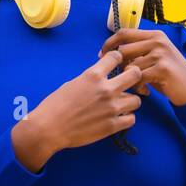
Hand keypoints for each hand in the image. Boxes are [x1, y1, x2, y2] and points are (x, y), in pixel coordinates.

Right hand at [11, 49, 143, 169]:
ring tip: (121, 104)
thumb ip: (90, 80)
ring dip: (129, 101)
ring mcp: (112, 108)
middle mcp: (106, 89)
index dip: (117, 58)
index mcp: (93, 75)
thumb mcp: (71, 84)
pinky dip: (126, 118)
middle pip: (135, 74)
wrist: (49, 128)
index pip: (116, 57)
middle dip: (134, 75)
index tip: (117, 63)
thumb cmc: (54, 106)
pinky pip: (131, 119)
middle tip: (129, 81)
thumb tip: (100, 80)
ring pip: (137, 100)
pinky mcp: (113, 125)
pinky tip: (117, 118)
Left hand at [98, 28, 185, 105]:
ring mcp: (161, 53)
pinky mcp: (162, 68)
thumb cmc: (169, 75)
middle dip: (117, 65)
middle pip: (123, 50)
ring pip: (129, 65)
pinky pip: (138, 77)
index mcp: (154, 35)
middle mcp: (157, 41)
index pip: (124, 33)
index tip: (101, 54)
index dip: (109, 43)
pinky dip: (138, 87)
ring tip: (138, 86)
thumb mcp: (154, 57)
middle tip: (122, 77)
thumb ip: (137, 52)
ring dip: (129, 80)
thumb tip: (111, 53)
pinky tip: (145, 91)